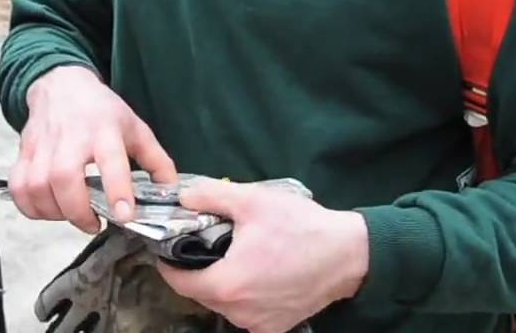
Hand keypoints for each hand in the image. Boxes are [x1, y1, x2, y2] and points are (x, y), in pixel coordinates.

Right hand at [8, 65, 177, 233]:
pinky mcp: (24, 152)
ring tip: (73, 215)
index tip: (124, 216)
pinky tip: (49, 208)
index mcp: (104, 130)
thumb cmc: (101, 111)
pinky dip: (30, 207)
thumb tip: (171, 194)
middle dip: (77, 211)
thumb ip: (157, 161)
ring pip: (38, 187)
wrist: (61, 85)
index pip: (111, 161)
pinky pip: (19, 189)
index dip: (117, 190)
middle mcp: (71, 137)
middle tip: (93, 223)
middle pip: (64, 179)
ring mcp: (42, 145)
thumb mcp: (136, 128)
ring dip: (55, 212)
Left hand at [157, 179, 369, 332]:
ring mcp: (259, 324)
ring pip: (224, 304)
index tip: (168, 248)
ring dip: (222, 283)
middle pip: (201, 294)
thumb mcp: (252, 200)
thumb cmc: (299, 226)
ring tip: (233, 256)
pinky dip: (244, 295)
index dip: (168, 264)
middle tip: (204, 245)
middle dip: (197, 270)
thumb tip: (182, 196)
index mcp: (226, 285)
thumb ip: (210, 196)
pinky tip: (255, 273)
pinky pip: (247, 313)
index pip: (179, 282)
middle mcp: (239, 312)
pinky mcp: (277, 328)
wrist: (348, 254)